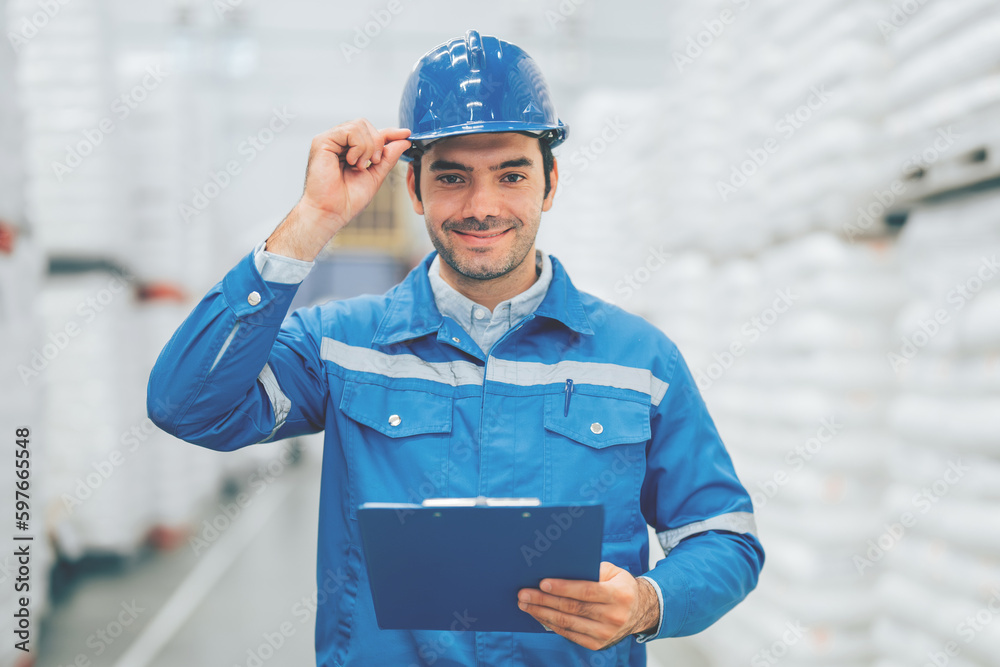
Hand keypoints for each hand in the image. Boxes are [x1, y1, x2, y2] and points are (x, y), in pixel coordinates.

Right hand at [267, 119, 410, 260]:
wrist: (332, 212)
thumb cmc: (348, 200)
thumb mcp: (375, 175)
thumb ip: (388, 157)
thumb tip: (404, 141)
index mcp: (349, 150)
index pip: (371, 133)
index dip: (390, 132)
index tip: (407, 134)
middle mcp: (338, 142)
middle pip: (366, 124)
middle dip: (377, 143)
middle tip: (373, 162)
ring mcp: (330, 140)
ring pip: (360, 125)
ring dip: (367, 147)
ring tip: (360, 166)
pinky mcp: (322, 141)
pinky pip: (350, 131)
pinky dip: (358, 147)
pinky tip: (352, 162)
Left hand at [517, 562, 659, 650]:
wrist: (640, 611)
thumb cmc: (620, 586)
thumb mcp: (612, 572)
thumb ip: (590, 571)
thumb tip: (558, 569)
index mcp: (618, 595)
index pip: (586, 591)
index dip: (563, 587)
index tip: (542, 583)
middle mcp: (614, 617)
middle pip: (572, 608)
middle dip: (544, 600)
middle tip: (524, 594)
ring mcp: (606, 634)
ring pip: (567, 623)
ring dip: (542, 613)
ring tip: (525, 604)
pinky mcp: (597, 645)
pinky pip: (569, 634)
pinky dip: (551, 625)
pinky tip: (539, 615)